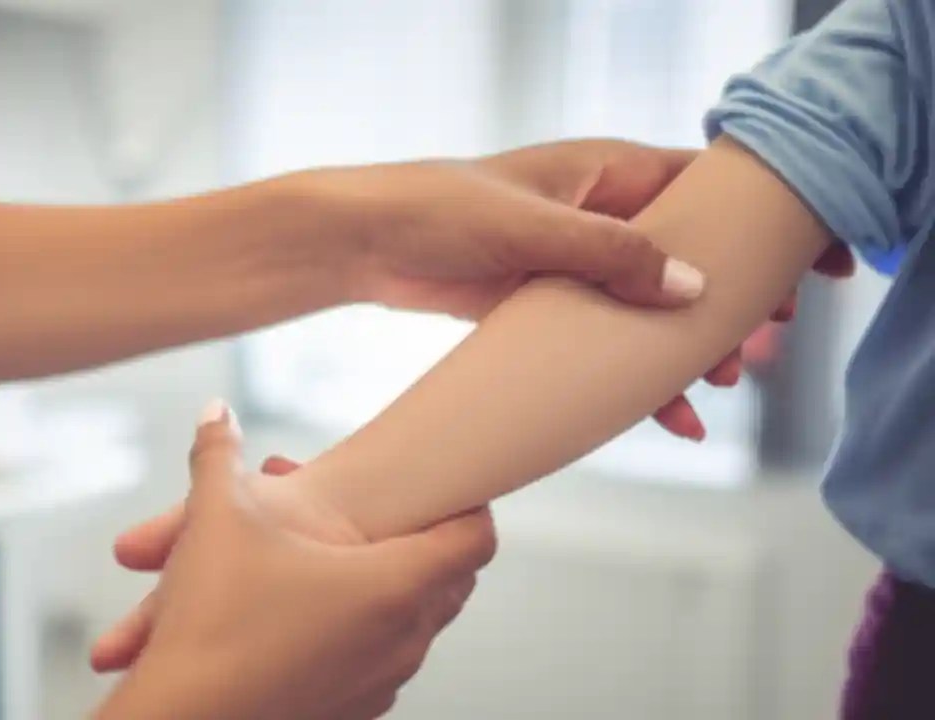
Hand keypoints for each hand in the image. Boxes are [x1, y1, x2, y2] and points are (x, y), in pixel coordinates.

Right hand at [93, 402, 495, 719]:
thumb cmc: (211, 623)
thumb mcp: (216, 521)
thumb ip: (217, 455)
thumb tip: (214, 411)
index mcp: (394, 586)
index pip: (476, 538)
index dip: (472, 500)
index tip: (451, 479)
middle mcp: (404, 640)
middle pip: (453, 579)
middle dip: (423, 536)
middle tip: (387, 507)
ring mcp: (382, 683)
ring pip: (416, 623)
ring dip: (389, 582)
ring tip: (338, 553)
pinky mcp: (352, 712)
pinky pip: (381, 659)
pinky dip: (364, 628)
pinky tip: (309, 606)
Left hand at [302, 138, 855, 438]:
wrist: (364, 242)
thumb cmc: (438, 210)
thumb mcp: (532, 226)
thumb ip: (613, 253)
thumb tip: (695, 284)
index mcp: (605, 171)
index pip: (706, 190)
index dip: (762, 227)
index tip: (810, 269)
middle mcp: (598, 212)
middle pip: (690, 256)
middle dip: (731, 301)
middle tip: (759, 345)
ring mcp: (574, 261)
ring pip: (653, 306)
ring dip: (688, 346)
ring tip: (720, 385)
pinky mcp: (545, 303)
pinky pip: (609, 339)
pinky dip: (637, 373)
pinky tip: (670, 416)